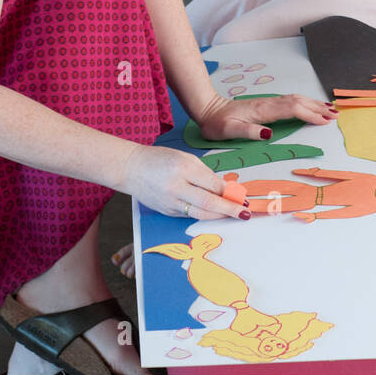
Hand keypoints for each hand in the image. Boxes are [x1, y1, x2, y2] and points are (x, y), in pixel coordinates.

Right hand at [122, 144, 248, 219]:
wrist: (131, 168)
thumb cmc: (159, 159)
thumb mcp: (185, 158)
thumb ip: (204, 174)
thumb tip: (224, 189)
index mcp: (183, 168)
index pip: (212, 184)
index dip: (230, 193)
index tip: (243, 197)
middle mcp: (176, 187)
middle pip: (209, 203)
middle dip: (230, 209)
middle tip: (245, 213)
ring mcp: (170, 202)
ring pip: (200, 214)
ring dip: (220, 216)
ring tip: (234, 215)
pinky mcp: (167, 211)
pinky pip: (189, 215)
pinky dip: (203, 214)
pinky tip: (214, 213)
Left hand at [192, 92, 337, 142]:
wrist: (208, 110)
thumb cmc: (217, 124)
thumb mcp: (229, 131)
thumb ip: (249, 131)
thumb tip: (269, 133)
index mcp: (262, 110)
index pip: (292, 109)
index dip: (310, 114)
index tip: (324, 121)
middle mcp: (268, 103)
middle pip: (298, 102)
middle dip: (317, 107)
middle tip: (335, 115)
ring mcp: (268, 102)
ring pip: (296, 99)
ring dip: (313, 103)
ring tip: (330, 109)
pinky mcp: (267, 104)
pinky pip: (291, 101)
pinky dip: (304, 103)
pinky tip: (310, 105)